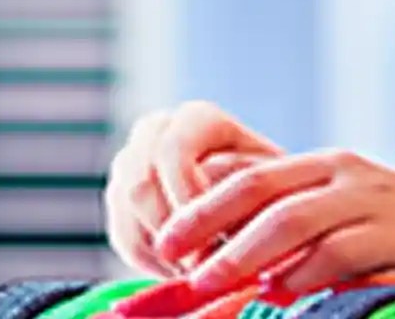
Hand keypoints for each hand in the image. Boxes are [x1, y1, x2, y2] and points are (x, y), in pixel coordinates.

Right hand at [103, 101, 283, 276]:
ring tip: (202, 274)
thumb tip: (221, 225)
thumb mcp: (271, 184)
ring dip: (163, 251)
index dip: (190, 201)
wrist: (260, 204)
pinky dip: (152, 263)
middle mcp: (154, 133)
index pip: (172, 152)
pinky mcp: (121, 202)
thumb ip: (242, 193)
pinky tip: (185, 275)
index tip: (218, 241)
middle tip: (207, 268)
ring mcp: (130, 164)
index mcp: (195, 119)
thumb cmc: (273, 189)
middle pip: (140, 185)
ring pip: (127, 213)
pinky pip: (124, 237)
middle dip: (174, 233)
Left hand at [151, 149, 394, 308]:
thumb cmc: (394, 232)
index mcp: (329, 166)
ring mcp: (382, 212)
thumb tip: (210, 229)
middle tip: (187, 274)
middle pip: (273, 202)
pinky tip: (286, 296)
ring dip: (258, 262)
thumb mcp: (342, 207)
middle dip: (221, 238)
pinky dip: (309, 280)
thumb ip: (289, 211)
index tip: (164, 240)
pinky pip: (347, 262)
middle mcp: (353, 181)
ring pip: (306, 230)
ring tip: (225, 288)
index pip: (253, 179)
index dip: (203, 209)